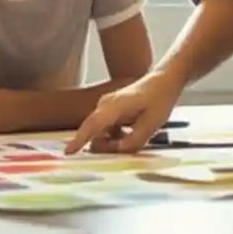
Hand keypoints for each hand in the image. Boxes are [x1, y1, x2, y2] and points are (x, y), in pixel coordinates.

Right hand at [66, 71, 183, 153]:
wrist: (164, 81)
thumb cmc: (159, 100)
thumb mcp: (152, 124)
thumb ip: (134, 140)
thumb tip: (118, 151)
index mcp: (114, 106)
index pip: (93, 125)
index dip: (80, 139)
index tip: (69, 152)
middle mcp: (105, 105)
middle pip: (94, 132)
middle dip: (105, 146)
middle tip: (128, 147)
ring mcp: (105, 106)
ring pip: (100, 132)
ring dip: (113, 141)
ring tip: (136, 135)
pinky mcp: (109, 110)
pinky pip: (106, 128)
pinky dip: (115, 135)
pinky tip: (132, 131)